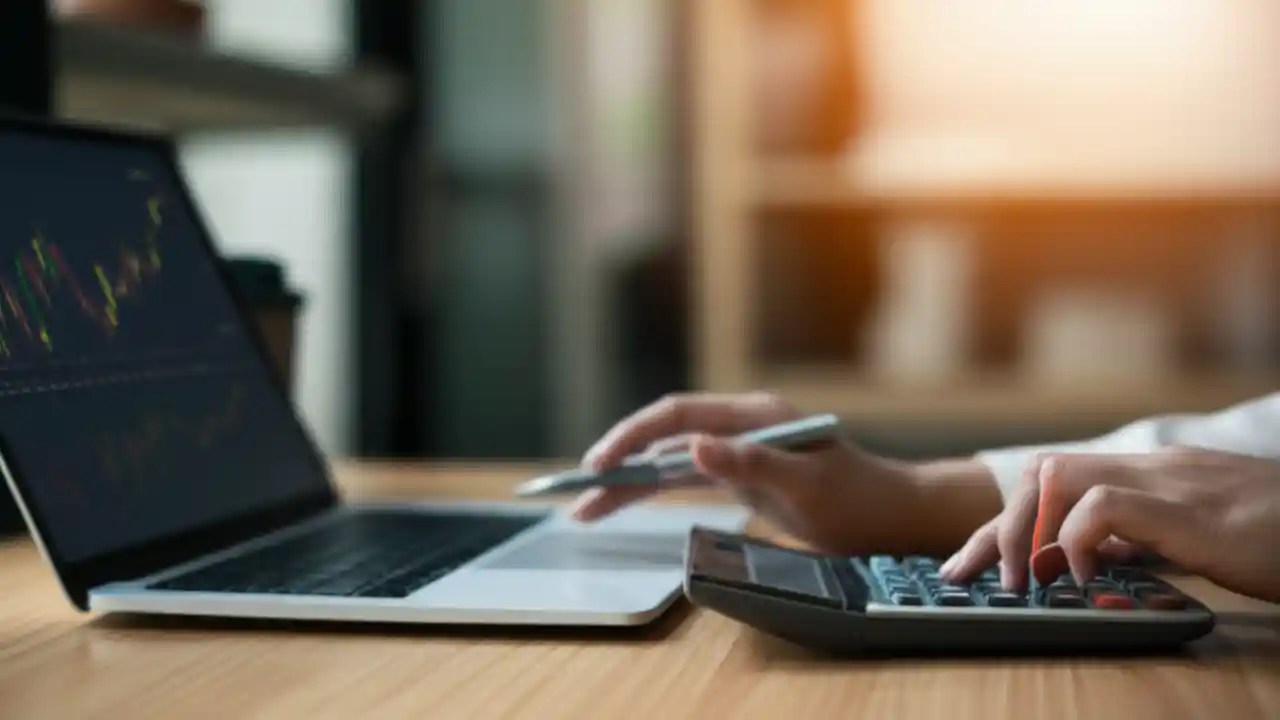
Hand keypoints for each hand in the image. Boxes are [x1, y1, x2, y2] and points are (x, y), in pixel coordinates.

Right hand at [570, 392, 1000, 554]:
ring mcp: (739, 450)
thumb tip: (693, 448)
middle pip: (665, 437)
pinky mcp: (741, 475)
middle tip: (577, 489)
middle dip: (620, 460)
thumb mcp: (807, 487)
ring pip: (669, 460)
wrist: (894, 517)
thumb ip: (751, 464)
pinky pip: (685, 479)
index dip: (635, 436)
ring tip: (586, 508)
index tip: (604, 464)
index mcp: (755, 416)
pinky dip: (654, 491)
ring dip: (629, 481)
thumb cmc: (858, 501)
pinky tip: (625, 503)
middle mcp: (742, 426)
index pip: (679, 416)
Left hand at [941, 447, 1279, 602]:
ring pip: (1059, 480)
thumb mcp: (1193, 535)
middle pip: (1042, 476)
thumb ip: (1141, 538)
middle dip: (996, 527)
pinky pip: (1106, 508)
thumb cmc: (1275, 535)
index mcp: (1148, 474)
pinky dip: (1076, 539)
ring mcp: (1168, 483)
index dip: (1008, 523)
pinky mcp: (1188, 510)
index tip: (974, 562)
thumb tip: (1086, 559)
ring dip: (1025, 532)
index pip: (1055, 483)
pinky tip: (1077, 575)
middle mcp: (1149, 468)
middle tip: (965, 573)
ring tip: (1016, 581)